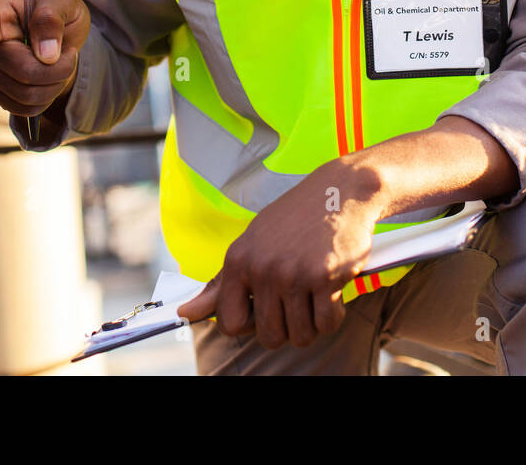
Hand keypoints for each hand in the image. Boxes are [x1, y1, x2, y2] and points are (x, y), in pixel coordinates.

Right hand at [0, 0, 90, 122]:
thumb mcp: (64, 2)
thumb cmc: (57, 13)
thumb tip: (44, 54)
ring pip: (27, 94)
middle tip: (68, 52)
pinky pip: (26, 109)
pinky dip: (49, 97)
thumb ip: (53, 17)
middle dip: (58, 67)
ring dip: (56, 82)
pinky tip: (47, 79)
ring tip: (58, 62)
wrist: (60, 38)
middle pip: (23, 71)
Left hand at [177, 161, 382, 348]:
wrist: (340, 190)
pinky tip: (333, 293)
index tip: (267, 311)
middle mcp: (262, 268)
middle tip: (297, 305)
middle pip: (269, 336)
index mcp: (238, 260)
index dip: (251, 326)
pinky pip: (327, 323)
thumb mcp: (253, 243)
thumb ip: (221, 284)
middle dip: (286, 330)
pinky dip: (334, 316)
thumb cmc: (295, 218)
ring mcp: (293, 273)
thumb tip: (184, 314)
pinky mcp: (325, 276)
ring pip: (300, 335)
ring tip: (315, 297)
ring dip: (312, 325)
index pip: (230, 323)